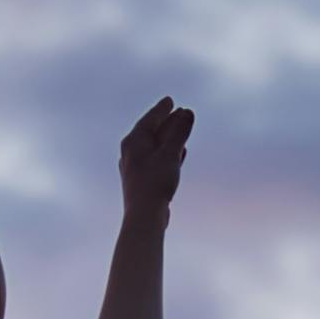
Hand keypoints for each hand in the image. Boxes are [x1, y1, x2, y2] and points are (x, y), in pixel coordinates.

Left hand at [117, 94, 193, 221]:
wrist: (144, 217)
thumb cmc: (154, 183)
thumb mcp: (170, 153)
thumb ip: (179, 132)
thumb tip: (188, 113)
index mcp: (133, 141)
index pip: (149, 119)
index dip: (162, 110)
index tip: (170, 101)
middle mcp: (131, 152)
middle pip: (152, 132)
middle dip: (168, 122)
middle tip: (180, 112)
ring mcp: (136, 168)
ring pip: (155, 147)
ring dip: (170, 139)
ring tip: (182, 131)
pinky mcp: (143, 182)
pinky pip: (157, 161)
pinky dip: (168, 154)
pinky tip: (179, 154)